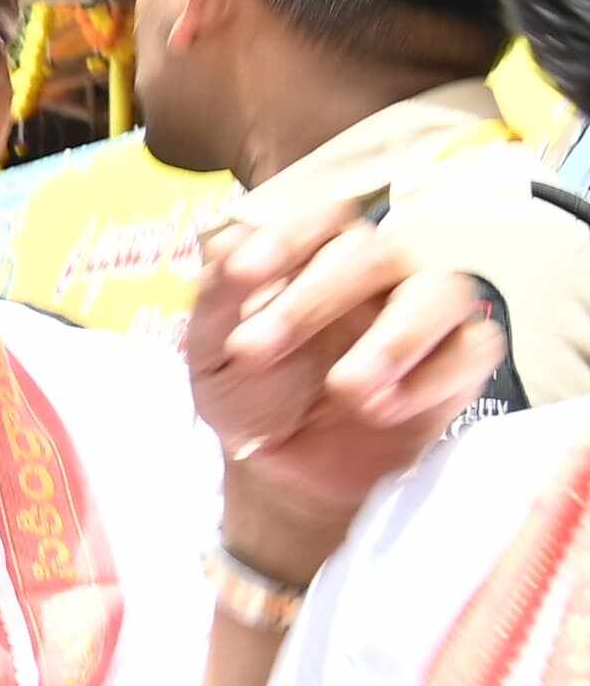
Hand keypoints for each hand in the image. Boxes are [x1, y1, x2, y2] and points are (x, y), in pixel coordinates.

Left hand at [185, 194, 503, 578]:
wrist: (283, 466)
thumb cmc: (251, 392)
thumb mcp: (212, 353)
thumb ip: (218, 300)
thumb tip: (227, 242)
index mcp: (320, 255)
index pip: (324, 219)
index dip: (287, 238)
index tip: (243, 275)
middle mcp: (382, 272)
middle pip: (379, 253)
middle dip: (317, 298)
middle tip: (257, 351)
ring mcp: (428, 312)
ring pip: (443, 292)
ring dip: (394, 339)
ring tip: (343, 389)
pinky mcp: (462, 360)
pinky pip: (472, 349)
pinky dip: (430, 380)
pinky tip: (378, 411)